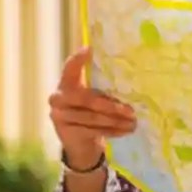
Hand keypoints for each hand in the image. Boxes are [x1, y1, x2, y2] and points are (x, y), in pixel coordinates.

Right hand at [48, 46, 135, 168]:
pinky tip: (125, 131)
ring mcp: (60, 116)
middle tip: (131, 110)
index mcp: (66, 83)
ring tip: (133, 123)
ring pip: (92, 117)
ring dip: (116, 121)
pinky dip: (112, 131)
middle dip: (111, 106)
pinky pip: (93, 131)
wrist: (79, 142)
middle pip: (86, 99)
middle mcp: (58, 98)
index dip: (77, 60)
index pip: (69, 68)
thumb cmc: (90, 111)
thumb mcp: (93, 96)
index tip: (89, 49)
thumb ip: (101, 86)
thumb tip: (131, 75)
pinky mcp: (68, 133)